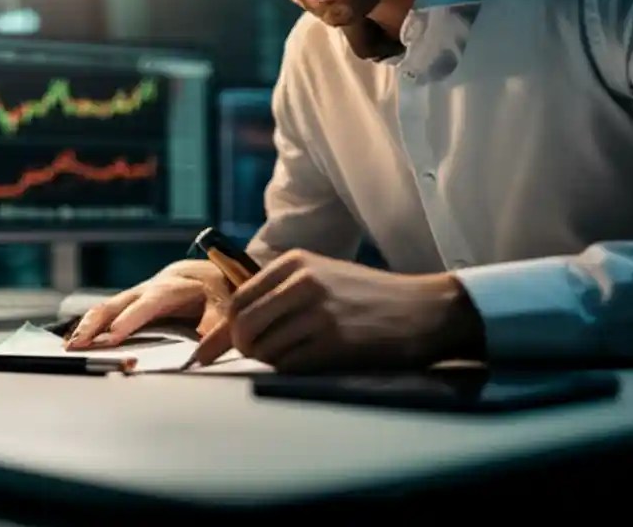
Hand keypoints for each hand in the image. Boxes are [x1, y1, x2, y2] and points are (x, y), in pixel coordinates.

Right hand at [64, 259, 232, 349]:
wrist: (210, 274)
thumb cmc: (218, 290)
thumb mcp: (225, 306)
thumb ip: (216, 326)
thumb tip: (203, 347)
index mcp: (170, 288)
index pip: (146, 304)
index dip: (128, 321)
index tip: (111, 338)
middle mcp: (147, 289)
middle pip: (114, 304)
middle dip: (94, 325)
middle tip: (77, 345)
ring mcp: (136, 295)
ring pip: (105, 308)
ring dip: (86, 327)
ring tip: (70, 346)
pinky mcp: (131, 304)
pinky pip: (107, 314)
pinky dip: (91, 327)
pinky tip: (77, 341)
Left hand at [192, 249, 484, 371]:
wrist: (423, 309)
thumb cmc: (367, 298)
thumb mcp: (320, 277)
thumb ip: (276, 295)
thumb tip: (224, 332)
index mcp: (293, 262)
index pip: (238, 300)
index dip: (223, 332)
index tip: (208, 354)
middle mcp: (302, 282)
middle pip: (243, 326)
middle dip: (242, 348)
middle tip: (257, 356)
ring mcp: (318, 311)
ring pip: (263, 349)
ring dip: (270, 361)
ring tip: (296, 354)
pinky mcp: (334, 341)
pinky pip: (289, 366)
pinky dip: (291, 370)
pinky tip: (311, 361)